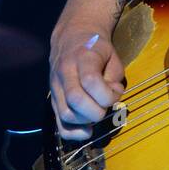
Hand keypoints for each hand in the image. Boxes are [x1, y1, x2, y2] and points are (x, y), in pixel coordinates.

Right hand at [49, 21, 126, 141]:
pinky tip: (86, 131)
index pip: (91, 81)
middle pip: (76, 100)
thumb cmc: (97, 49)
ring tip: (97, 112)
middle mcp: (64, 72)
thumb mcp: (112, 56)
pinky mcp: (52, 98)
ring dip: (86, 121)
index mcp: (82, 58)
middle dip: (97, 111)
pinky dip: (72, 132)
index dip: (107, 94)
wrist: (72, 37)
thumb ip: (114, 78)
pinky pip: (58, 121)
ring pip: (65, 113)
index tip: (116, 92)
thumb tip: (111, 98)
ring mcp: (55, 86)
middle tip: (106, 106)